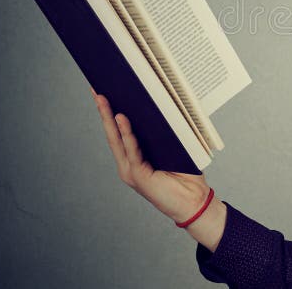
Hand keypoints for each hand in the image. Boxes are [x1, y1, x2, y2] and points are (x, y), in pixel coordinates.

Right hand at [91, 88, 211, 223]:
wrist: (194, 201)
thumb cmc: (186, 175)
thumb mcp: (173, 149)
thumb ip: (162, 134)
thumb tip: (160, 106)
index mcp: (135, 158)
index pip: (120, 133)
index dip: (111, 113)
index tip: (106, 93)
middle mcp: (129, 164)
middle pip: (113, 133)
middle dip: (104, 111)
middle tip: (97, 91)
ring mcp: (131, 171)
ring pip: (117, 140)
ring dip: (110, 118)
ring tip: (104, 99)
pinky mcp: (139, 176)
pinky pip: (132, 150)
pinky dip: (127, 134)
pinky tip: (122, 118)